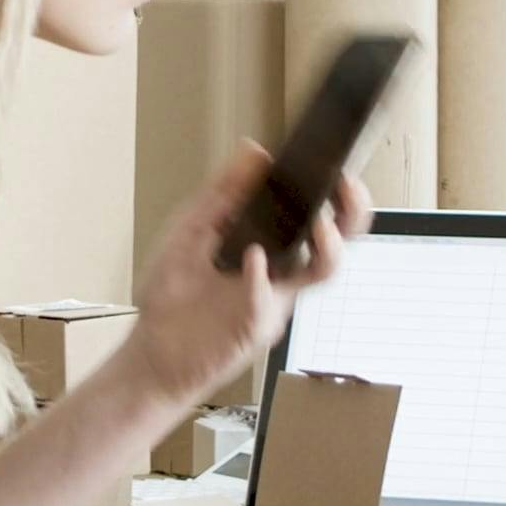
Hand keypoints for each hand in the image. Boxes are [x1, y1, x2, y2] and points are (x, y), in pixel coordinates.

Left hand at [117, 144, 372, 408]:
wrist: (153, 355)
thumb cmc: (170, 298)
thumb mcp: (189, 231)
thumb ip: (220, 194)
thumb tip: (255, 150)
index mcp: (267, 245)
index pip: (315, 214)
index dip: (334, 191)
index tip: (334, 165)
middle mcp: (280, 273)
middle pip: (336, 240)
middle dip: (352, 211)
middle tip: (346, 187)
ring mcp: (273, 300)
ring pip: (323, 271)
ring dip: (329, 246)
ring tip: (319, 224)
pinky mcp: (256, 327)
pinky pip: (267, 298)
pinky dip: (259, 276)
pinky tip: (251, 258)